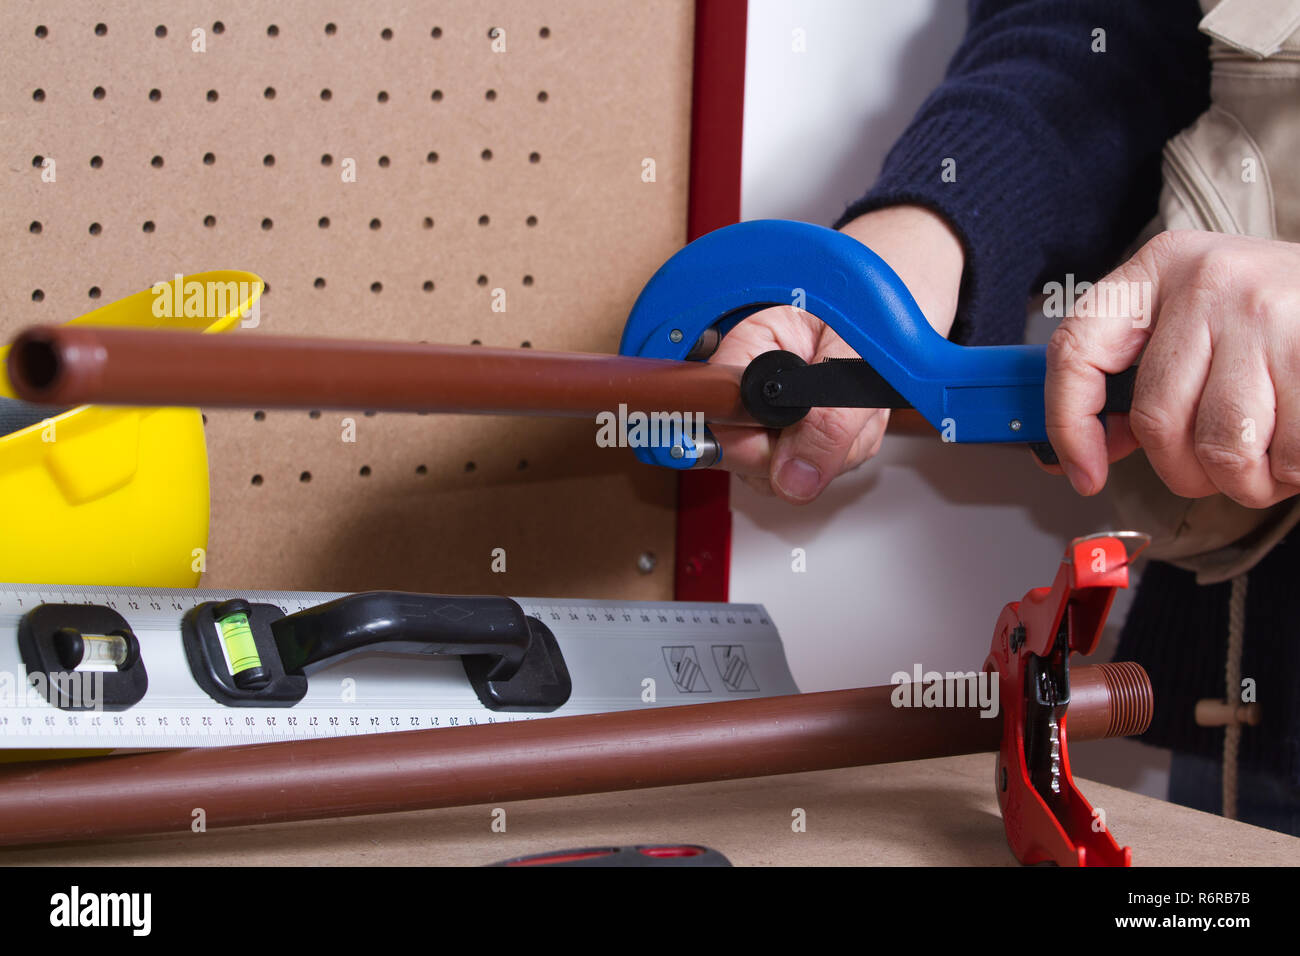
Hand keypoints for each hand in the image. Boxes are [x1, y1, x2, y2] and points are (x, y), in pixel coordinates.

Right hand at [709, 205, 964, 502]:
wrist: (909, 291)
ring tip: (861, 408)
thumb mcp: (860, 357)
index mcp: (747, 350)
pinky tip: (861, 417)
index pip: (721, 425)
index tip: (798, 437)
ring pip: (787, 471)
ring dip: (837, 453)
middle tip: (848, 415)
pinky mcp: (801, 433)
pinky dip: (848, 452)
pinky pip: (816, 470)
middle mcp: (752, 385)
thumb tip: (794, 478)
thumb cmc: (880, 303)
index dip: (756, 446)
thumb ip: (829, 420)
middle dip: (807, 453)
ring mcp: (774, 414)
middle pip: (749, 459)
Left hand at [1045, 230, 1299, 507]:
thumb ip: (1144, 376)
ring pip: (1223, 448)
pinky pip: (1289, 455)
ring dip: (1245, 481)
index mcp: (1159, 270)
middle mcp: (1209, 282)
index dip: (1067, 424)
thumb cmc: (1276, 315)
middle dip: (1184, 472)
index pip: (1076, 350)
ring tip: (1267, 458)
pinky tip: (1296, 447)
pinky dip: (1290, 472)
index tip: (1084, 474)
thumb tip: (1088, 457)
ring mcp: (1267, 313)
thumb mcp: (1199, 317)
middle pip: (1157, 419)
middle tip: (1215, 471)